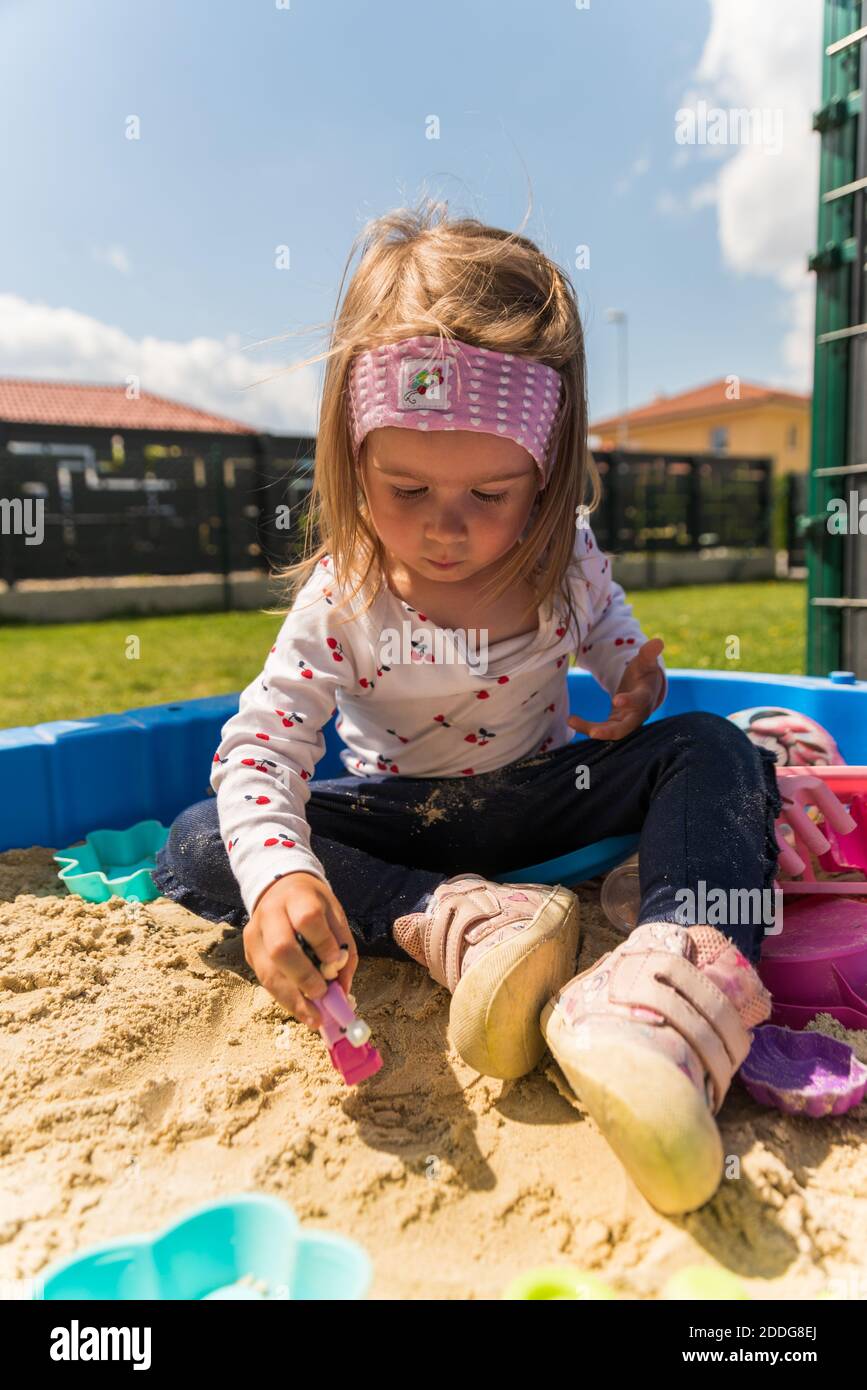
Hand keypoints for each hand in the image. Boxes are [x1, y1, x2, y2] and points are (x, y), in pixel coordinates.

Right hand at [243, 872, 358, 1030]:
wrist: (280, 888)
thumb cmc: (314, 905)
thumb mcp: (335, 916)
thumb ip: (342, 949)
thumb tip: (342, 990)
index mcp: (297, 898)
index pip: (307, 919)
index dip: (322, 943)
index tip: (334, 962)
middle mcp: (270, 915)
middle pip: (281, 948)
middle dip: (303, 977)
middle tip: (322, 995)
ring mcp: (254, 935)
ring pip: (269, 972)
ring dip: (293, 999)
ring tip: (314, 1019)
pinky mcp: (249, 953)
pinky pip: (265, 980)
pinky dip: (285, 998)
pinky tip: (302, 1010)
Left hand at [568, 637, 664, 740]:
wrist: (645, 690)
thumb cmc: (644, 673)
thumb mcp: (645, 662)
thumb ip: (649, 653)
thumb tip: (658, 641)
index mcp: (645, 696)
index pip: (639, 701)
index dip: (630, 701)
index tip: (616, 699)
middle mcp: (637, 714)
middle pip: (626, 728)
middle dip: (610, 732)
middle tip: (594, 733)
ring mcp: (626, 722)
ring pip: (611, 732)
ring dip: (592, 730)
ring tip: (571, 721)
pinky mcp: (615, 725)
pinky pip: (601, 730)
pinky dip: (587, 728)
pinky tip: (571, 720)